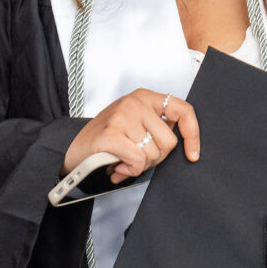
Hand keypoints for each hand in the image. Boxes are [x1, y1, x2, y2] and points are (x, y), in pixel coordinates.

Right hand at [63, 89, 201, 184]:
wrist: (73, 145)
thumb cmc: (108, 137)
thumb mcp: (136, 123)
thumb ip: (158, 128)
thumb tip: (186, 144)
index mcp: (145, 97)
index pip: (183, 111)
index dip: (193, 134)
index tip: (193, 154)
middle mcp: (135, 102)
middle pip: (169, 141)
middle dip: (156, 158)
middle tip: (138, 158)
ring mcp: (122, 116)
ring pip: (153, 154)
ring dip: (140, 166)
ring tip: (124, 160)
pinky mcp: (111, 134)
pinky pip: (138, 161)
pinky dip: (130, 170)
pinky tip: (118, 166)